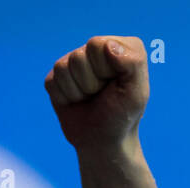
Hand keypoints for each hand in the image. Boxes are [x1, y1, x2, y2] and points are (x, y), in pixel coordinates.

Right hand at [45, 36, 148, 151]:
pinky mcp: (57, 77)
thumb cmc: (122, 116)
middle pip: (78, 56)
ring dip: (79, 92)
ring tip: (90, 98)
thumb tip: (108, 45)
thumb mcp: (137, 93)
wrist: (103, 141)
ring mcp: (75, 61)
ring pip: (63, 68)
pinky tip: (76, 102)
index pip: (98, 45)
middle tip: (102, 95)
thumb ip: (133, 63)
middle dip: (91, 83)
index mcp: (120, 46)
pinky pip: (52, 82)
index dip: (105, 70)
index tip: (117, 86)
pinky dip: (65, 98)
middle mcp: (96, 49)